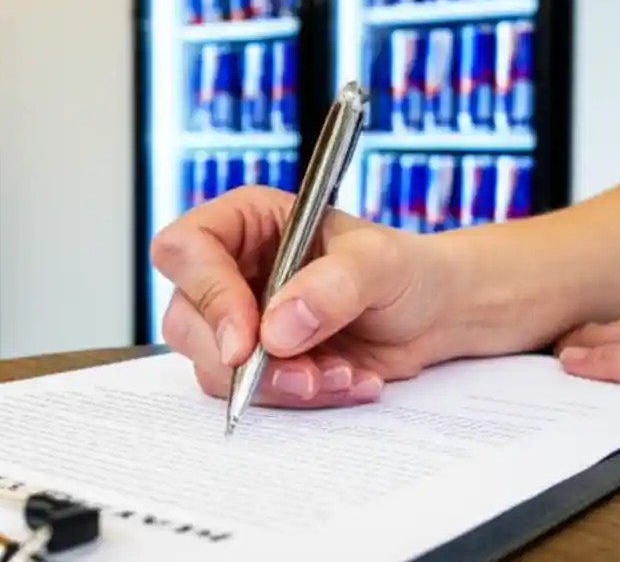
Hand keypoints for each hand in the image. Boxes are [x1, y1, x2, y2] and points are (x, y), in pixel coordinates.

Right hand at [150, 186, 544, 408]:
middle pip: (186, 318)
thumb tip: (277, 329)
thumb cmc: (404, 269)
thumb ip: (332, 286)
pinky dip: (298, 398)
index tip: (248, 341)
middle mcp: (230, 268)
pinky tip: (346, 380)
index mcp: (246, 221)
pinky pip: (251, 393)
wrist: (433, 314)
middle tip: (303, 375)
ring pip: (214, 366)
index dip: (207, 294)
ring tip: (341, 375)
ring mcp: (239, 319)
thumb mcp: (380, 262)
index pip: (186, 249)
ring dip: (277, 385)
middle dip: (244, 360)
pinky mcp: (257, 363)